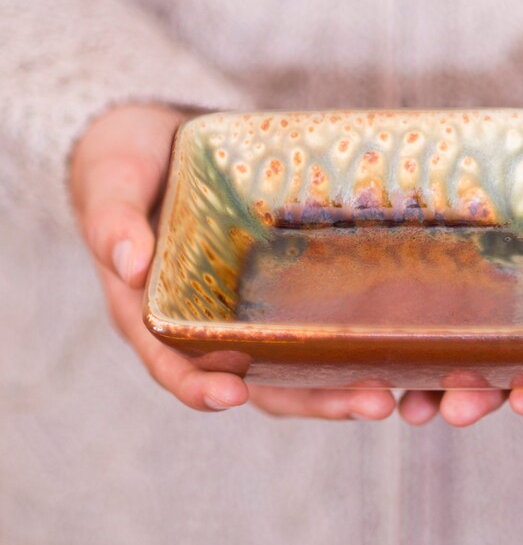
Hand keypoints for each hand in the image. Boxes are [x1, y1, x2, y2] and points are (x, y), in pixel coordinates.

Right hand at [70, 104, 394, 419]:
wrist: (155, 141)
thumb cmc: (123, 165)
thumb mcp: (111, 183)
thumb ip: (113, 221)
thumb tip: (130, 266)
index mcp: (153, 313)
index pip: (175, 363)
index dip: (199, 386)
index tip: (233, 395)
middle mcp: (202, 321)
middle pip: (253, 378)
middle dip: (308, 398)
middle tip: (368, 403)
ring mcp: (242, 304)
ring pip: (288, 359)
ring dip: (335, 380)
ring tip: (390, 390)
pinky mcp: (272, 280)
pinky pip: (305, 315)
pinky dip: (339, 335)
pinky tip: (385, 337)